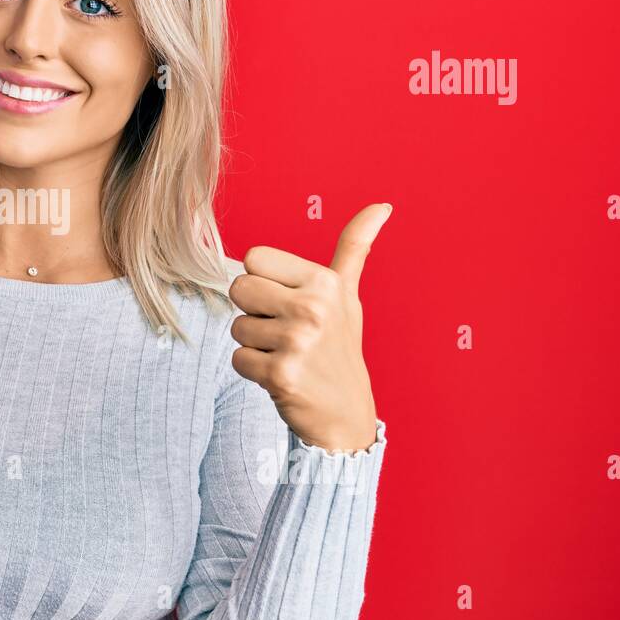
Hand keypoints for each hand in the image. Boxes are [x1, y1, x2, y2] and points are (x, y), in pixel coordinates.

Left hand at [228, 203, 392, 452]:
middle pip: (239, 288)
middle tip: (284, 332)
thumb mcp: (347, 296)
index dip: (263, 281)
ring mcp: (297, 341)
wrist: (346, 414)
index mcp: (324, 282)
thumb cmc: (338, 348)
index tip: (287, 302)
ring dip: (254, 345)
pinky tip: (281, 376)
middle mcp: (313, 307)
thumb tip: (382, 205)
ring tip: (287, 355)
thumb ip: (354, 247)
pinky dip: (253, 371)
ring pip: (237, 327)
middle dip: (254, 312)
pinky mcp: (281, 374)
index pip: (254, 258)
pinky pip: (238, 359)